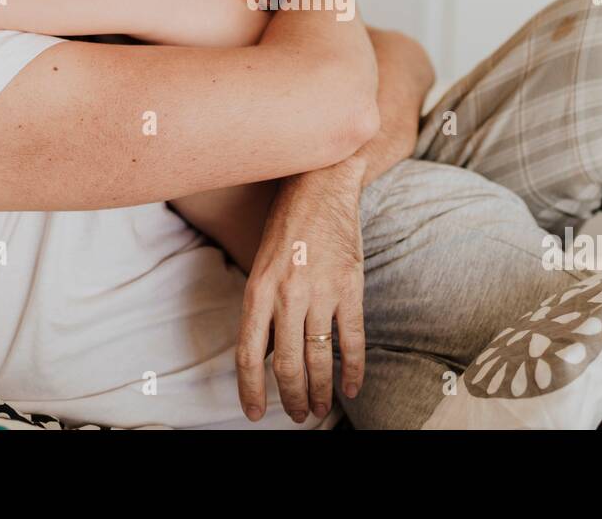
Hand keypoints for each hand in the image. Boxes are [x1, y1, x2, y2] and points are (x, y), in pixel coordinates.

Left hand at [236, 157, 366, 422]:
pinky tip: (351, 387)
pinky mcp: (350, 287)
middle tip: (296, 416)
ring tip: (318, 409)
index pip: (248, 354)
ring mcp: (321, 292)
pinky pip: (351, 339)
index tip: (254, 412)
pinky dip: (353, 369)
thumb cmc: (286, 224)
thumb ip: (264, 307)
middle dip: (291, 398)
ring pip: (319, 358)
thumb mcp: (262, 263)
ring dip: (319, 391)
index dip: (250, 389)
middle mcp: (287, 295)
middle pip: (286, 364)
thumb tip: (266, 354)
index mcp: (258, 289)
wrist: (322, 185)